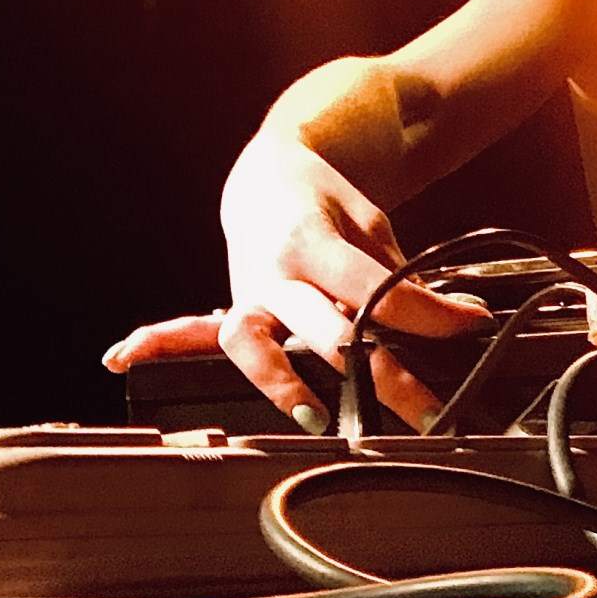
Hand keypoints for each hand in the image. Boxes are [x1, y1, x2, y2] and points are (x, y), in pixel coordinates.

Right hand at [102, 132, 489, 429]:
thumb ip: (397, 272)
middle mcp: (277, 269)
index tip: (472, 326)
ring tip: (322, 422)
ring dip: (286, 386)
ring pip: (254, 343)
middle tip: (426, 408)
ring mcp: (248, 291)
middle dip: (381, 373)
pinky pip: (190, 330)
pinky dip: (156, 342)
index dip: (430, 313)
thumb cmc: (328, 201)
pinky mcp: (233, 309)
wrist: (268, 175)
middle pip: (330, 329)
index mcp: (317, 240)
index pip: (378, 290)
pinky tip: (124, 354)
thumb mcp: (372, 224)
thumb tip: (448, 317)